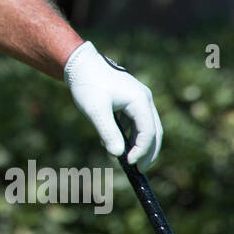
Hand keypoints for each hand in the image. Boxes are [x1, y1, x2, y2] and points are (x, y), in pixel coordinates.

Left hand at [63, 40, 162, 170]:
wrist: (79, 63)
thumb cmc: (88, 84)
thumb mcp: (96, 110)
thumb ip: (108, 132)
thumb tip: (117, 155)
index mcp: (140, 100)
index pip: (149, 131)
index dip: (142, 150)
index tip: (129, 163)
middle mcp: (144, 99)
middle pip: (154, 131)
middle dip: (147, 151)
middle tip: (139, 170)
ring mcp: (139, 99)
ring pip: (145, 127)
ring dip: (137, 144)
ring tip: (125, 160)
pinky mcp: (130, 101)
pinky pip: (135, 122)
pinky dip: (128, 135)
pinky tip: (112, 142)